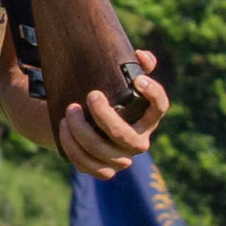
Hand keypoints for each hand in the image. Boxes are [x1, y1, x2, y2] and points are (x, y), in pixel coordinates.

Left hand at [55, 49, 168, 175]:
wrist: (89, 124)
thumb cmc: (110, 98)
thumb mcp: (121, 81)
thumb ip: (135, 66)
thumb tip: (141, 55)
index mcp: (148, 117)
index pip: (160, 107)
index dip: (153, 94)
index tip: (137, 80)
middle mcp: (139, 141)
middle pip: (123, 135)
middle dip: (103, 116)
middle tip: (90, 95)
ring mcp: (122, 158)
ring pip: (101, 151)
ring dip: (81, 131)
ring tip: (69, 111)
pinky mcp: (105, 170)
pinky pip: (88, 165)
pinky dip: (73, 147)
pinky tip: (64, 129)